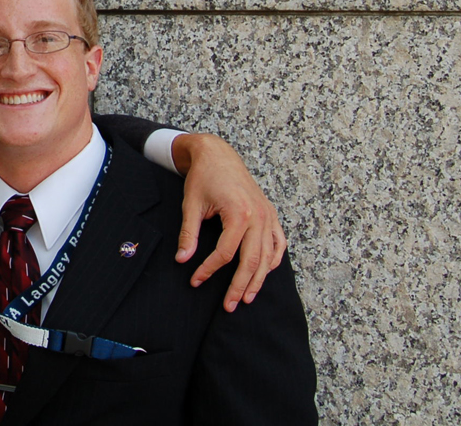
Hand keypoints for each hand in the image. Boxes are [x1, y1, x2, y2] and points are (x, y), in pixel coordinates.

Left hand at [169, 132, 285, 311]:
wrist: (218, 154)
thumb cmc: (203, 177)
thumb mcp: (191, 205)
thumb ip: (188, 235)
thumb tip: (182, 260)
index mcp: (239, 214)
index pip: (225, 253)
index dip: (209, 270)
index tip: (195, 281)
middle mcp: (259, 217)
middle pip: (252, 261)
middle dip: (240, 286)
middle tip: (229, 306)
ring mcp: (269, 216)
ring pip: (268, 257)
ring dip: (258, 280)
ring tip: (247, 298)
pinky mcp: (271, 214)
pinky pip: (279, 243)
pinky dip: (274, 260)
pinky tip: (265, 273)